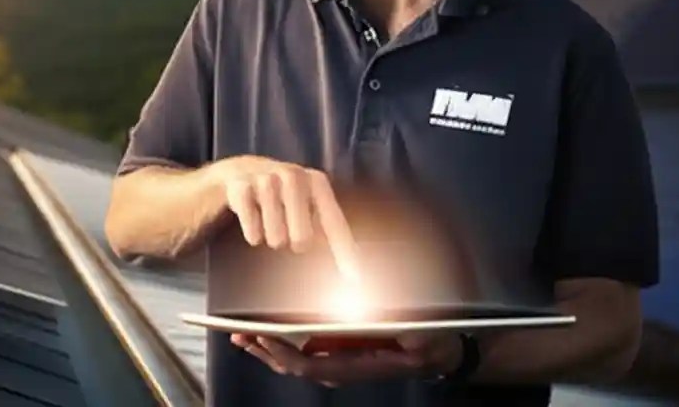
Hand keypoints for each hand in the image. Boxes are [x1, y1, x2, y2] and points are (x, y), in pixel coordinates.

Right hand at [211, 155, 360, 281]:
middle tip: (288, 230)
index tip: (356, 278)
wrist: (238, 172)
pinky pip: (253, 233)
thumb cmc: (281, 196)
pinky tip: (253, 219)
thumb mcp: (306, 205)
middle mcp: (293, 177)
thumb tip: (352, 269)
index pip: (335, 224)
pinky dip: (253, 234)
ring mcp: (266, 180)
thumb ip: (330, 234)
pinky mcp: (241, 189)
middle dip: (295, 242)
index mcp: (316, 183)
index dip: (345, 253)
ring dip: (272, 238)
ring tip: (269, 221)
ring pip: (276, 239)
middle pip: (303, 239)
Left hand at [230, 331, 463, 387]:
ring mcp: (340, 364)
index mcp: (357, 363)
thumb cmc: (429, 337)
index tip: (262, 336)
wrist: (440, 351)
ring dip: (268, 351)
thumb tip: (358, 309)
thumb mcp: (413, 328)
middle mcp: (343, 368)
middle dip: (265, 352)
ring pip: (296, 363)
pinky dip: (283, 347)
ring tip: (243, 337)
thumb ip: (386, 321)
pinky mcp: (340, 356)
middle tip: (238, 335)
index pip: (311, 364)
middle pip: (296, 367)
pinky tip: (267, 337)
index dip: (283, 353)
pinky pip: (305, 355)